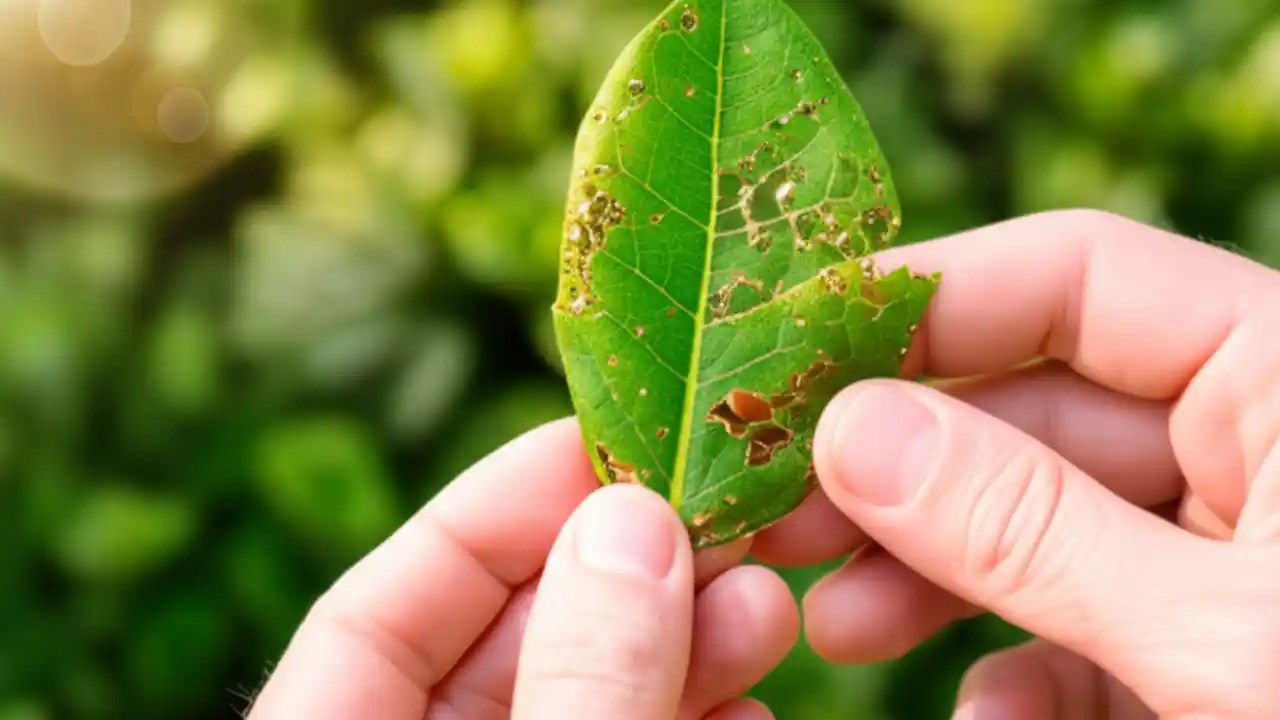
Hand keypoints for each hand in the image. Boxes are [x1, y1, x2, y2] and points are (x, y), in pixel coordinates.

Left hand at [248, 420, 797, 719]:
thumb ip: (579, 682)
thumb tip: (632, 522)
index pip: (380, 608)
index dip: (489, 510)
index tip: (606, 444)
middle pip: (505, 644)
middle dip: (622, 576)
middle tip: (725, 519)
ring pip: (585, 696)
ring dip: (680, 646)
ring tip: (766, 605)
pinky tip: (753, 707)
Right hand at [753, 210, 1279, 718]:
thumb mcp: (1215, 638)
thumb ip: (1030, 529)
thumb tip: (850, 432)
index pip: (1077, 276)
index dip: (923, 303)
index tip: (788, 353)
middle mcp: (1254, 443)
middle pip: (1032, 413)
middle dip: (896, 474)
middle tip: (779, 514)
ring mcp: (1233, 549)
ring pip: (1041, 523)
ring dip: (929, 575)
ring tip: (838, 626)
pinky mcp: (1214, 642)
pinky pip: (1093, 626)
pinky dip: (1022, 668)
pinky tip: (987, 712)